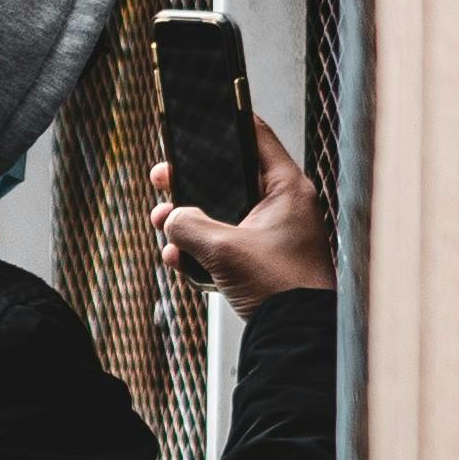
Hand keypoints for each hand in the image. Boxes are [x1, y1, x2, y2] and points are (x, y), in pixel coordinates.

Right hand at [154, 132, 331, 307]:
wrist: (297, 339)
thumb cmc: (279, 288)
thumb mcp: (223, 251)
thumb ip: (189, 226)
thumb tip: (170, 218)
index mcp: (287, 189)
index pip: (255, 136)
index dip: (223, 123)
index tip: (195, 120)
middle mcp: (282, 206)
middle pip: (230, 177)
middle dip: (190, 182)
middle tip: (161, 179)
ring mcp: (272, 234)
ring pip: (222, 213)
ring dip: (189, 221)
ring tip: (163, 228)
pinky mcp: (261, 260)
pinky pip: (224, 243)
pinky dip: (200, 249)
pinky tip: (177, 259)